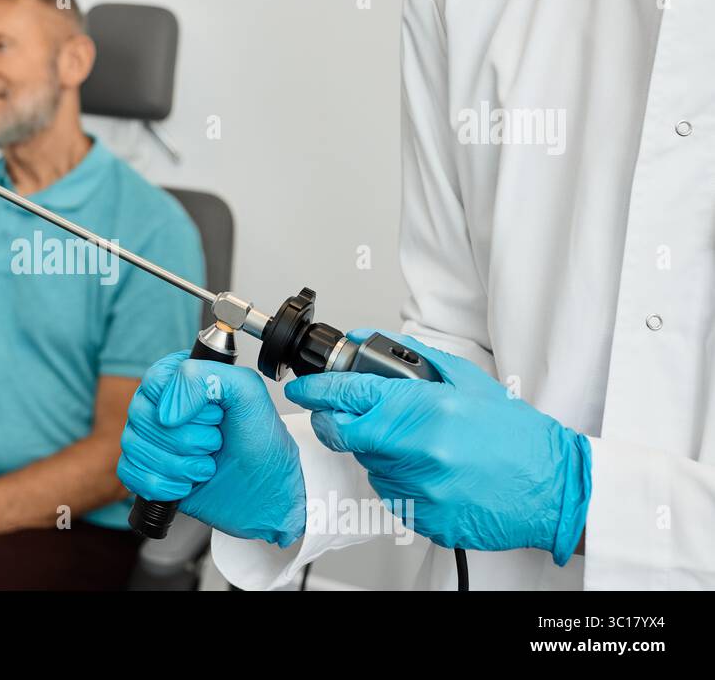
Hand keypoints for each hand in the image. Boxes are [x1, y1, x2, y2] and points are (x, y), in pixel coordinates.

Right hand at [117, 351, 306, 545]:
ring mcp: (152, 438)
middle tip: (213, 444)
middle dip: (185, 439)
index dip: (183, 403)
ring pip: (134, 444)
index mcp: (186, 379)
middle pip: (143, 414)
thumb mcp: (250, 396)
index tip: (213, 417)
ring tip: (204, 467)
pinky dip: (160, 484)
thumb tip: (168, 408)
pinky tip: (185, 484)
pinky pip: (129, 472)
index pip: (156, 379)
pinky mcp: (146, 469)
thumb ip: (210, 378)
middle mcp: (163, 405)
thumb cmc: (263, 447)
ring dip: (176, 465)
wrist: (267, 496)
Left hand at [283, 330, 590, 563]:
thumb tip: (368, 340)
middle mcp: (416, 449)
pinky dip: (400, 481)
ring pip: (367, 465)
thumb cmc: (516, 437)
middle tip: (349, 417)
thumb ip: (411, 358)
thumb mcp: (467, 381)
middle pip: (344, 434)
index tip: (302, 389)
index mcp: (424, 408)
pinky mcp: (422, 517)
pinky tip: (433, 473)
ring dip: (378, 452)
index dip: (317, 390)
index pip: (348, 395)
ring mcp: (418, 487)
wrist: (555, 489)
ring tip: (421, 446)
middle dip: (338, 422)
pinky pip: (390, 494)